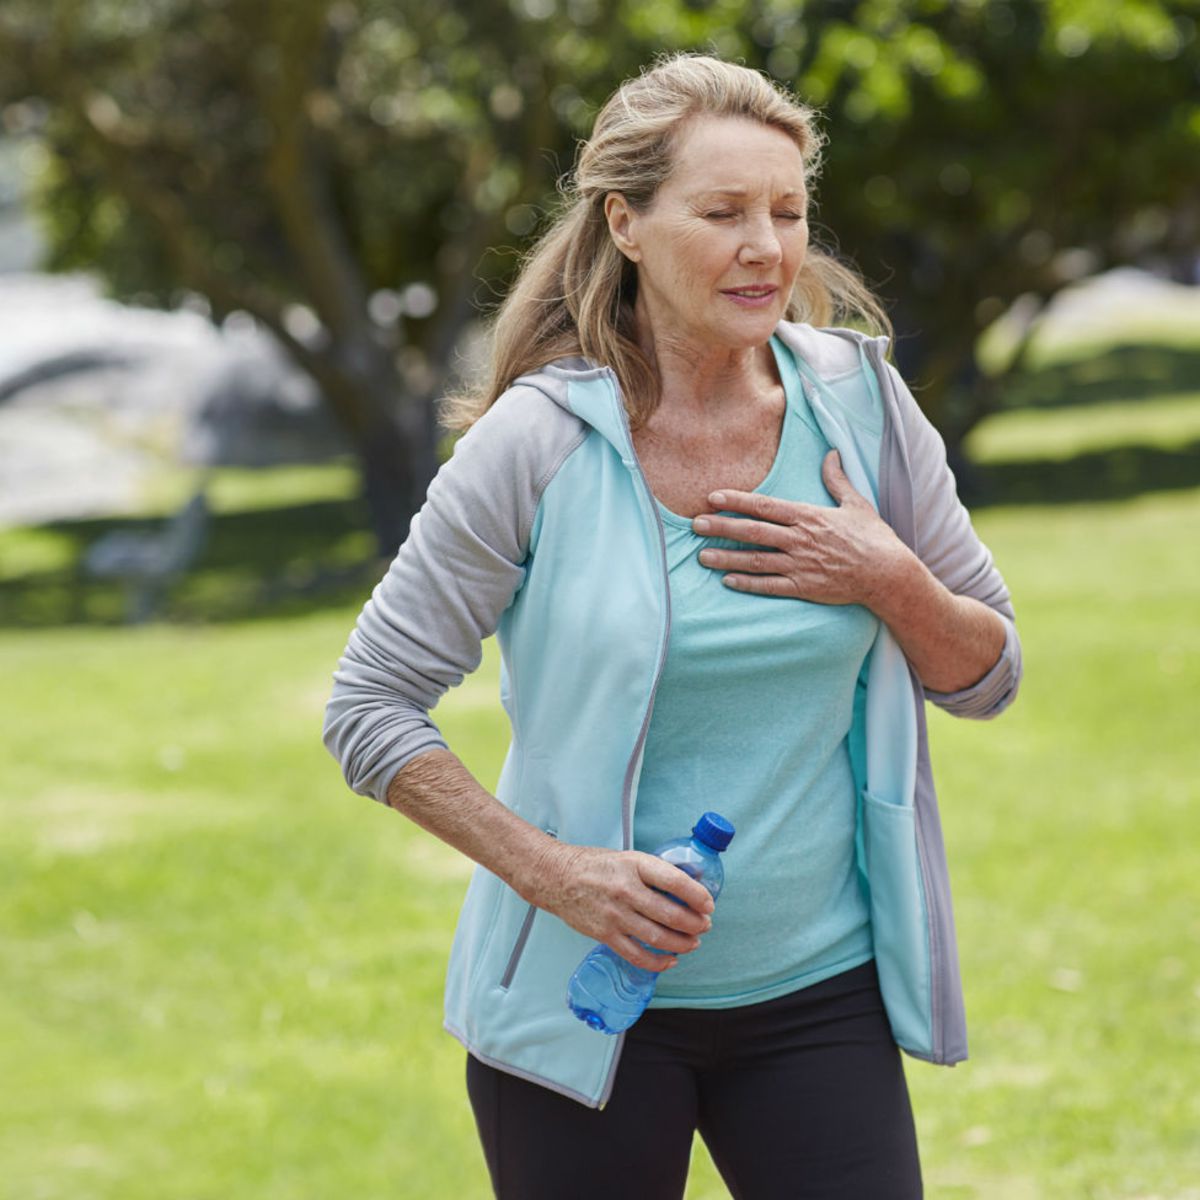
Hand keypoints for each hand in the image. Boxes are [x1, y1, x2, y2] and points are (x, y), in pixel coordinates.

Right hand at [525, 842, 714, 971]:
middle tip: (704, 925)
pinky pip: (636, 954)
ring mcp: (615, 915)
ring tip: (692, 943)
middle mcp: (626, 890)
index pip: (675, 881)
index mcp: (634, 865)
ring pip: (657, 937)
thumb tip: (688, 885)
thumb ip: (653, 872)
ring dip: (681, 943)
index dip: (697, 895)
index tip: (708, 903)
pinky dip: (657, 961)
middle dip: (694, 923)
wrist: (556, 877)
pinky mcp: (605, 934)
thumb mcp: (628, 858)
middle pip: (670, 914)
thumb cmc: (594, 866)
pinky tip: (670, 960)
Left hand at [692, 449, 911, 608]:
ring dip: (727, 558)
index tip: (713, 497)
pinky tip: (728, 581)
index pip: (765, 506)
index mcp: (809, 516)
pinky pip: (771, 586)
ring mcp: (801, 565)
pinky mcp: (805, 588)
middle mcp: (801, 540)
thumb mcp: (856, 503)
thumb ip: (837, 479)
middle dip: (722, 527)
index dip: (737, 501)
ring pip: (756, 560)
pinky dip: (749, 584)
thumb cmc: (874, 538)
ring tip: (701, 557)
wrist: (889, 574)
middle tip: (695, 525)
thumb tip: (830, 453)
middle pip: (753, 532)